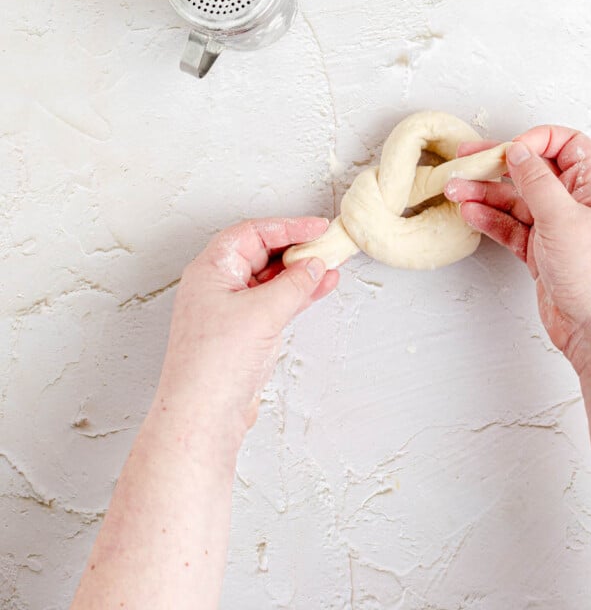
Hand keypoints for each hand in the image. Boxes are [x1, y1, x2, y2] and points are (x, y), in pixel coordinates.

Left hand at [155, 217, 338, 440]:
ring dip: (302, 272)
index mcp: (211, 270)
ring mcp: (231, 310)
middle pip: (262, 253)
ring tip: (332, 265)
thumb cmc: (214, 364)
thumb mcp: (262, 313)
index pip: (253, 233)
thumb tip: (313, 265)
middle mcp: (218, 286)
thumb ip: (293, 284)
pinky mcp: (244, 332)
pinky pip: (276, 302)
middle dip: (296, 249)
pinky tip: (321, 287)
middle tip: (327, 245)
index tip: (317, 228)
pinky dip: (298, 294)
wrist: (202, 416)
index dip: (287, 227)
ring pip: (271, 279)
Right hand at [444, 127, 590, 373]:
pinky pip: (510, 228)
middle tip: (465, 160)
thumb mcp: (564, 219)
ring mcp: (557, 231)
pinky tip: (470, 213)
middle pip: (533, 172)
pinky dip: (489, 220)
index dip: (538, 140)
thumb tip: (519, 151)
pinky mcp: (541, 256)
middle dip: (498, 165)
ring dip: (485, 194)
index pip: (568, 145)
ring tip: (455, 190)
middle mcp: (575, 205)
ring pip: (515, 202)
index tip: (510, 149)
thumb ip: (537, 181)